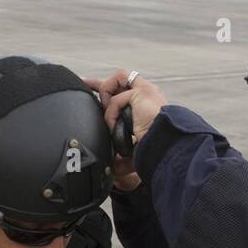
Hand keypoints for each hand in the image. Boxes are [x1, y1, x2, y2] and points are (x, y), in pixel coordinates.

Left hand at [83, 70, 166, 191]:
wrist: (165, 148)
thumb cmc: (154, 152)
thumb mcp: (134, 152)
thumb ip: (122, 158)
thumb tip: (112, 170)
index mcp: (146, 107)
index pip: (126, 93)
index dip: (109, 93)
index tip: (93, 93)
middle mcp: (147, 95)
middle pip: (120, 78)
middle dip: (98, 81)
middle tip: (82, 83)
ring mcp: (145, 91)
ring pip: (117, 80)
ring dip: (107, 96)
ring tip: (109, 119)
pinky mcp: (142, 93)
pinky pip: (116, 100)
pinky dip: (111, 113)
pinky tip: (114, 126)